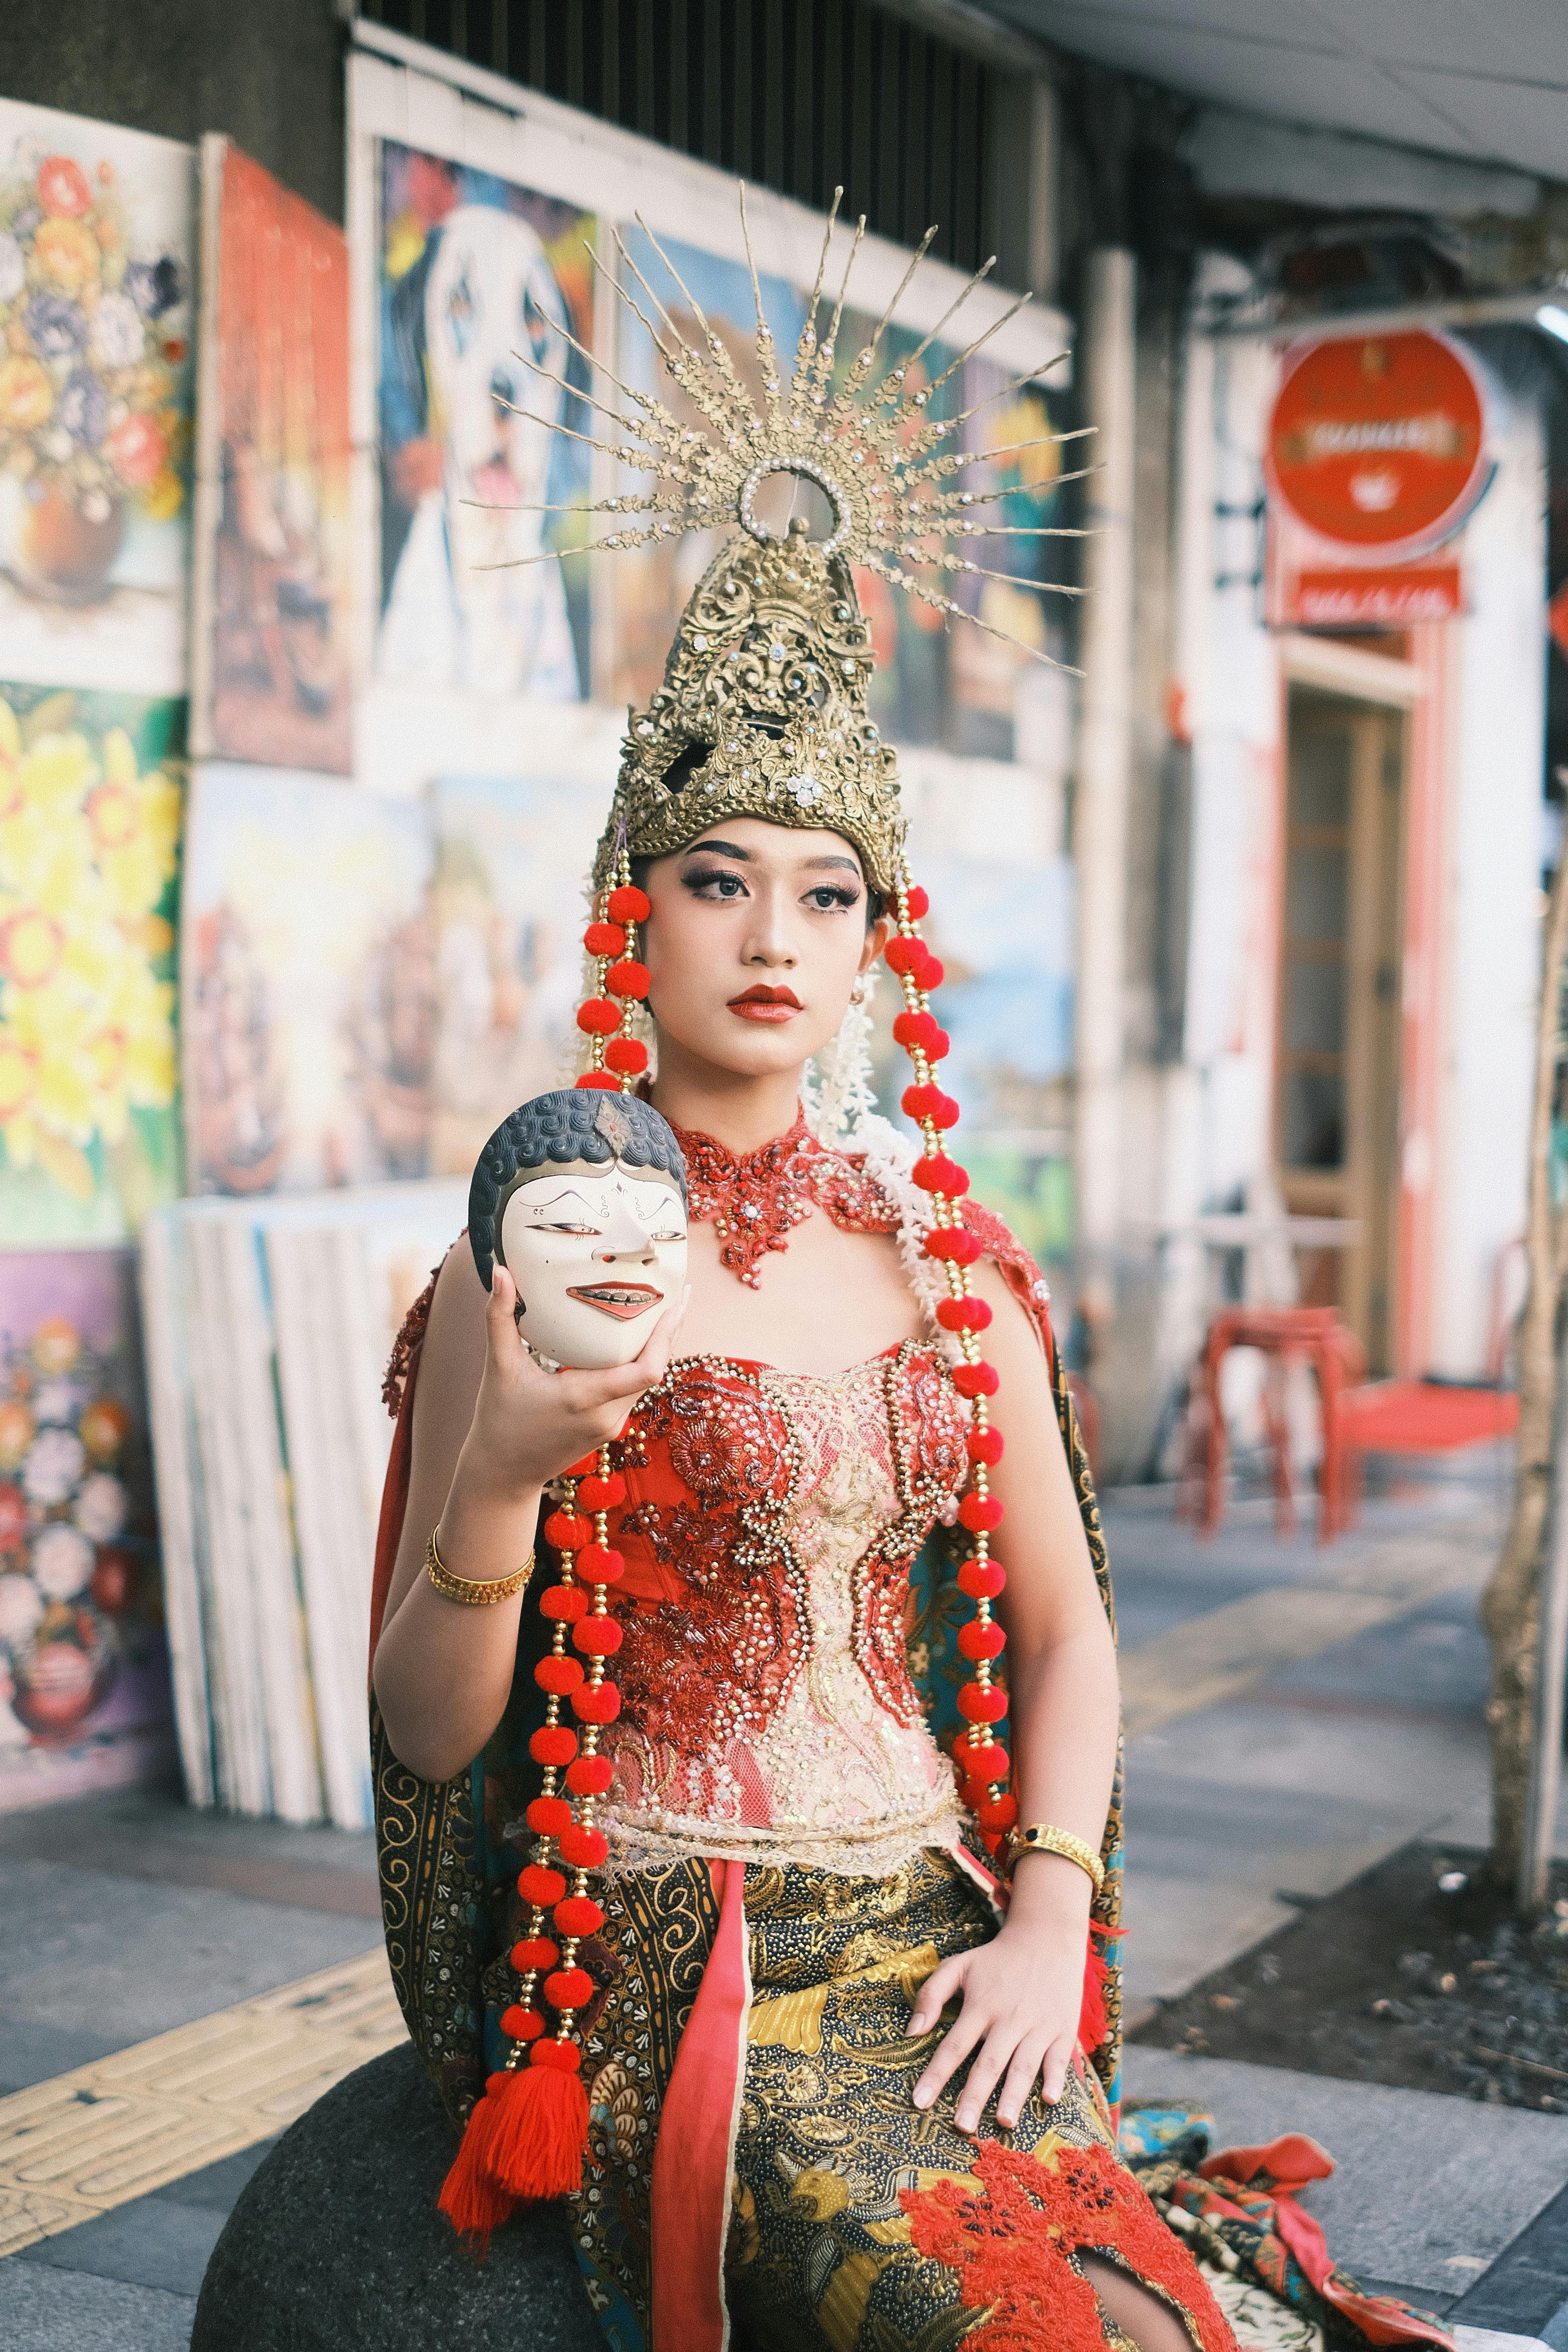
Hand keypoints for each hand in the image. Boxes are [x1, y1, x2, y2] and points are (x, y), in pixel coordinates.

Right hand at [464, 1265, 686, 1496]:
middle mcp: (607, 1415)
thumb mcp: (499, 1367)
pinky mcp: (609, 1429)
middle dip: (669, 1331)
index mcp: (584, 1398)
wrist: (503, 1475)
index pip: (647, 1370)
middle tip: (676, 1290)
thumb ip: (500, 1317)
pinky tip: (635, 1340)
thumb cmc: (497, 1422)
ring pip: (647, 1380)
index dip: (668, 1334)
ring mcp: (612, 1425)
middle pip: (655, 1368)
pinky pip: (634, 1390)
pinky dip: (639, 1363)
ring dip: (657, 1347)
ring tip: (661, 1308)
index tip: (677, 1300)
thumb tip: (500, 1271)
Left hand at [909, 1889, 1087, 2132]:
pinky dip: (1055, 2078)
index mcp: (981, 2005)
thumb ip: (932, 1995)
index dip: (936, 2074)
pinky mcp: (1063, 2029)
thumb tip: (911, 2032)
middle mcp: (1009, 2018)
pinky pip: (1059, 2058)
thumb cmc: (997, 1959)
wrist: (1047, 1936)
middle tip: (962, 2127)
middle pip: (989, 2062)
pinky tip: (1049, 2099)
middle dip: (974, 2095)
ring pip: (1024, 2064)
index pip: (954, 2045)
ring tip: (1003, 2121)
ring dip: (1013, 2094)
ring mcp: (1038, 2025)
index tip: (919, 2102)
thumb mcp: (959, 1966)